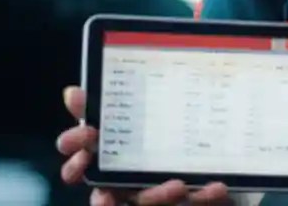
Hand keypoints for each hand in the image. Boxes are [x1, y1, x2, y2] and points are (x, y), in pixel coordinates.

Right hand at [56, 86, 233, 204]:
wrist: (199, 152)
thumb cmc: (150, 133)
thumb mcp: (126, 114)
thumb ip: (99, 106)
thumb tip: (71, 93)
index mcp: (105, 161)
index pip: (78, 170)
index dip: (74, 166)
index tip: (82, 154)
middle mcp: (123, 184)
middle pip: (106, 196)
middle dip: (106, 198)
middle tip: (110, 191)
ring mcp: (152, 195)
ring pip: (146, 203)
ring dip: (158, 196)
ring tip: (176, 184)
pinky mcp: (181, 202)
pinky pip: (192, 203)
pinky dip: (203, 196)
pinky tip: (216, 186)